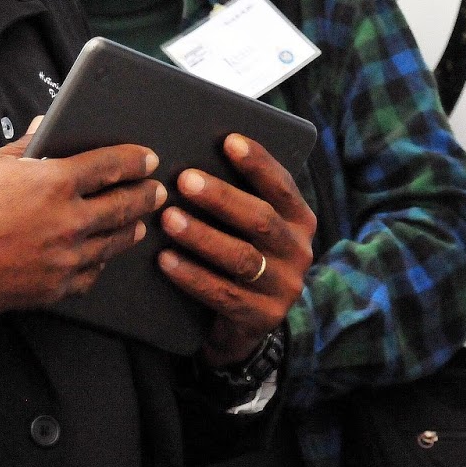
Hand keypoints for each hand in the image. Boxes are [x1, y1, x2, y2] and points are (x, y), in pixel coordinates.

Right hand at [0, 131, 163, 318]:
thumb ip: (25, 146)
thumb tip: (45, 125)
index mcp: (53, 182)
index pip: (112, 165)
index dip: (136, 159)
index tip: (148, 159)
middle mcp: (67, 221)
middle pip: (124, 204)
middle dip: (147, 195)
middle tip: (157, 190)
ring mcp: (63, 257)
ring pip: (114, 242)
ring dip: (131, 228)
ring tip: (138, 221)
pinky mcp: (53, 286)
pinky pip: (90, 275)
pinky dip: (100, 262)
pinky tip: (101, 256)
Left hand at [157, 133, 314, 367]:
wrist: (245, 325)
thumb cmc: (240, 257)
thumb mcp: (251, 230)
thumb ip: (241, 200)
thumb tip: (197, 158)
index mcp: (300, 221)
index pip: (282, 186)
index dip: (258, 163)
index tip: (228, 140)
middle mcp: (299, 252)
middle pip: (261, 220)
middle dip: (222, 197)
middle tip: (184, 179)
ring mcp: (283, 287)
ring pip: (241, 257)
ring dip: (201, 235)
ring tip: (168, 218)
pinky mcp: (261, 316)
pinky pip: (222, 293)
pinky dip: (191, 275)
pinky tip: (165, 259)